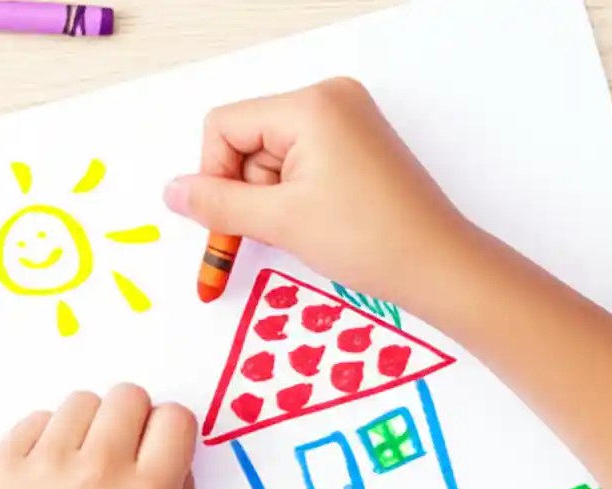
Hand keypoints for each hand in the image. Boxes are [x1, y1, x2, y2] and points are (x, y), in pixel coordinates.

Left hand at [0, 384, 197, 488]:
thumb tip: (179, 461)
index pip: (175, 418)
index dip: (171, 430)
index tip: (158, 447)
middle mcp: (100, 470)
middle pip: (130, 395)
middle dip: (133, 418)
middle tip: (120, 453)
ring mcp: (47, 462)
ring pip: (83, 400)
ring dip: (89, 424)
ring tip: (78, 465)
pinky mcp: (4, 462)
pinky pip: (37, 418)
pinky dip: (47, 436)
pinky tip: (46, 474)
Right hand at [163, 77, 477, 303]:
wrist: (439, 267)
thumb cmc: (370, 240)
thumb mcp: (279, 221)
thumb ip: (216, 203)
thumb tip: (172, 191)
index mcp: (311, 104)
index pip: (225, 126)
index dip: (214, 175)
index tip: (228, 220)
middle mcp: (330, 98)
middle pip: (248, 138)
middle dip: (248, 190)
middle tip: (273, 229)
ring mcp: (347, 120)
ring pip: (271, 155)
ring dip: (271, 198)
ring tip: (304, 229)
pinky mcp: (357, 145)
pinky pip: (300, 162)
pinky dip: (293, 195)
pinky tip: (316, 222)